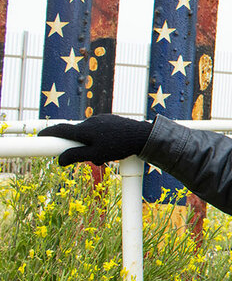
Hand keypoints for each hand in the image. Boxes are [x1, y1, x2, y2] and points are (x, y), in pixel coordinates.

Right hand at [38, 114, 152, 165]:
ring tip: (106, 157)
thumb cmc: (119, 146)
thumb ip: (76, 156)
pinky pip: (99, 131)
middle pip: (76, 134)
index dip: (48, 133)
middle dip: (78, 147)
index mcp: (84, 129)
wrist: (143, 136)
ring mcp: (101, 119)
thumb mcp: (95, 155)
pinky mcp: (111, 120)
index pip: (60, 129)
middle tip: (90, 159)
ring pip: (89, 134)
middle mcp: (90, 121)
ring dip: (92, 146)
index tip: (39, 136)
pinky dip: (100, 141)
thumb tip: (60, 161)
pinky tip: (113, 149)